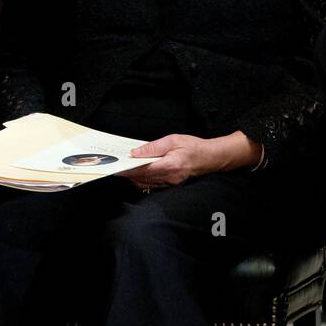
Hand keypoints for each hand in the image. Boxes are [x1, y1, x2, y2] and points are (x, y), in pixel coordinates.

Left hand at [122, 131, 261, 189]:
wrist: (210, 158)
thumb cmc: (193, 147)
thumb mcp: (173, 140)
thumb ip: (153, 147)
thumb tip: (136, 152)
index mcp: (169, 165)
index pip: (143, 169)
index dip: (128, 169)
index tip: (116, 167)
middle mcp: (169, 178)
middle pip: (142, 178)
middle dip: (128, 174)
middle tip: (115, 167)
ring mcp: (170, 183)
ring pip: (146, 184)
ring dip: (134, 178)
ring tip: (124, 170)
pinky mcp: (171, 185)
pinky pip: (153, 186)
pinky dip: (142, 181)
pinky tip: (137, 175)